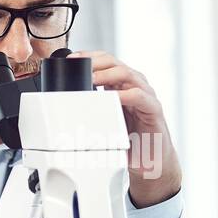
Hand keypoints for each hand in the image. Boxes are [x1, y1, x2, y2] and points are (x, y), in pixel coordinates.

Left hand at [69, 51, 182, 206]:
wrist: (150, 161)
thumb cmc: (128, 140)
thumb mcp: (105, 121)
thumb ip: (91, 109)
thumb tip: (63, 106)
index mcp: (121, 85)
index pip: (106, 61)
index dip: (89, 56)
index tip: (71, 59)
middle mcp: (134, 86)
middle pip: (115, 62)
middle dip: (95, 61)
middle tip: (78, 65)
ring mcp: (146, 95)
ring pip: (127, 74)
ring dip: (107, 74)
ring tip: (92, 78)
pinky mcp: (153, 109)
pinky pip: (139, 96)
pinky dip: (125, 95)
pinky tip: (113, 97)